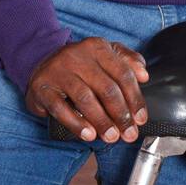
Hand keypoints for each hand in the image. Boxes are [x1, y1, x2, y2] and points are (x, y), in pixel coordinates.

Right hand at [25, 38, 149, 141]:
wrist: (41, 65)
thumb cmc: (80, 65)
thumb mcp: (105, 56)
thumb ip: (127, 61)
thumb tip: (144, 75)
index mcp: (97, 47)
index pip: (123, 74)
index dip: (135, 99)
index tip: (141, 119)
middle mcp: (78, 56)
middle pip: (106, 88)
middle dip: (121, 115)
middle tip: (128, 133)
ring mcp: (58, 71)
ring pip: (85, 99)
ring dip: (102, 122)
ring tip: (111, 137)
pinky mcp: (43, 87)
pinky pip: (61, 108)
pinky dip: (77, 124)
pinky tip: (88, 134)